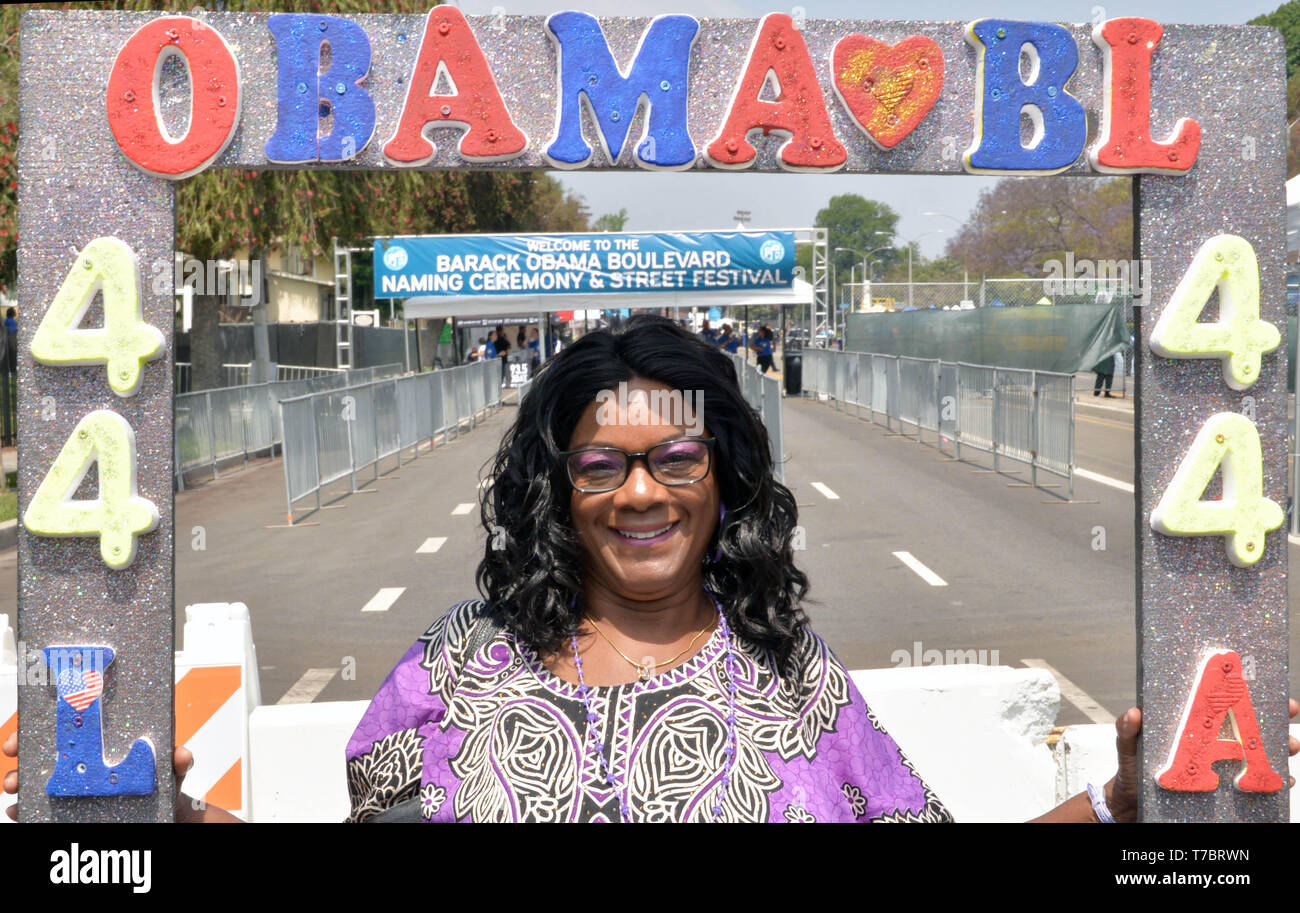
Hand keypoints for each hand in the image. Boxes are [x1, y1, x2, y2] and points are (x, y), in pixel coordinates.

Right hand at [2, 731, 234, 821]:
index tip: (34, 719)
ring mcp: (76, 784)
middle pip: (45, 748)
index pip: (72, 724)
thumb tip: (181, 754)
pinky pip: (43, 808)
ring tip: (15, 785)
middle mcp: (86, 760)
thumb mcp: (172, 769)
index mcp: (107, 742)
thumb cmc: (164, 784)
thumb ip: (177, 762)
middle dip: (22, 745)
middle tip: (14, 749)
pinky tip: (19, 810)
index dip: (47, 720)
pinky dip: (26, 809)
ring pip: (37, 778)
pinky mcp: (71, 809)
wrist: (165, 816)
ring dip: (19, 779)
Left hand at [1104, 698, 1299, 822]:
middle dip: (1272, 720)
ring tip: (1289, 747)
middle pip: (1247, 728)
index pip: (1221, 706)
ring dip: (1278, 749)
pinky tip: (1281, 782)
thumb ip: (1127, 731)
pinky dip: (1270, 783)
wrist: (1133, 805)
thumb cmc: (1133, 770)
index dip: (1247, 696)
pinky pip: (1251, 785)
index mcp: (1189, 728)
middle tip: (1288, 717)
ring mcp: (1219, 766)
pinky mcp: (1223, 790)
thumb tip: (1134, 713)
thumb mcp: (1127, 748)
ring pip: (1256, 754)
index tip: (1268, 690)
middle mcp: (1209, 744)